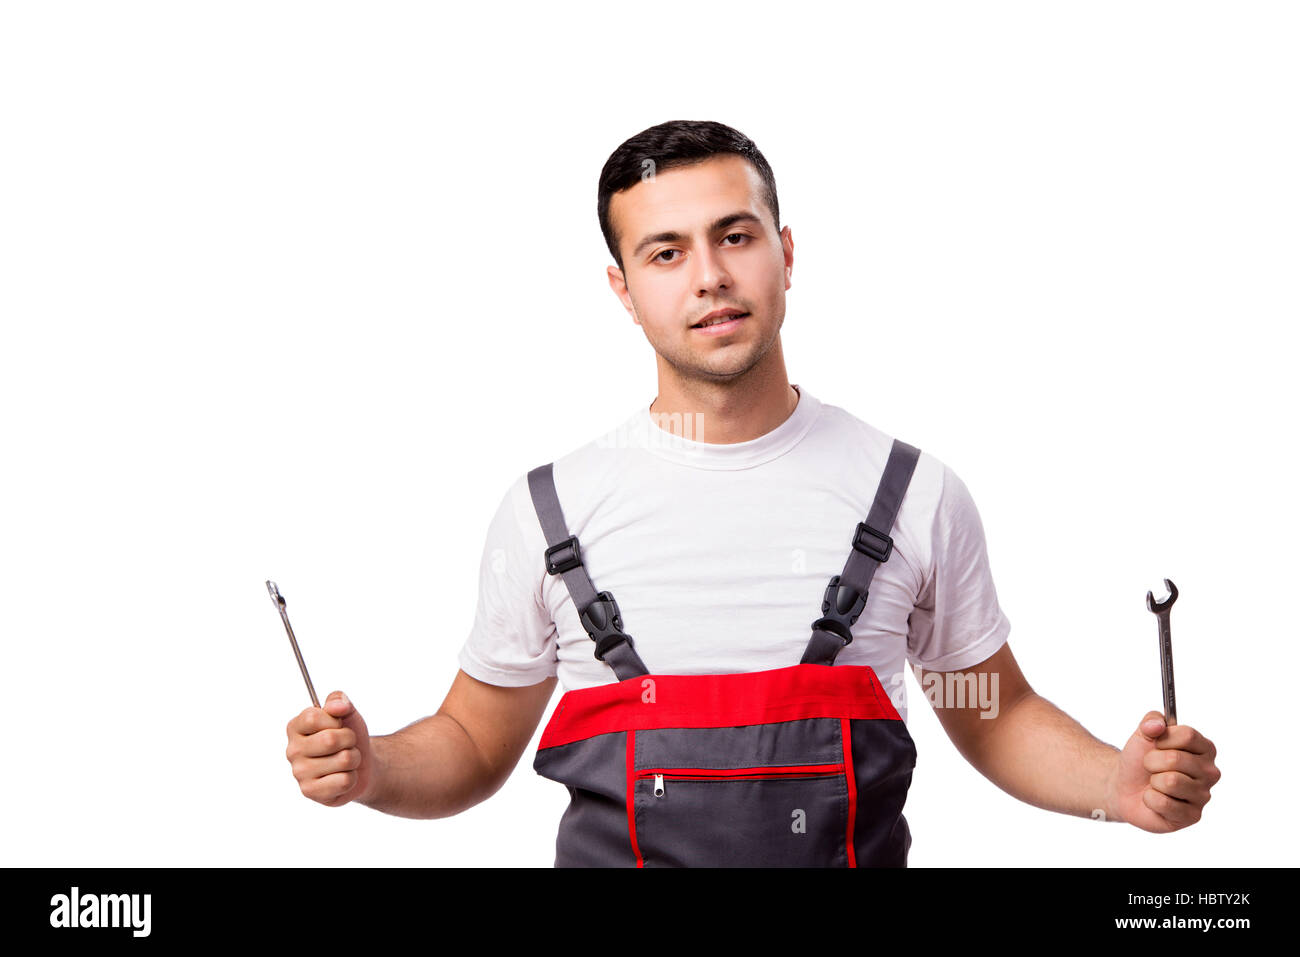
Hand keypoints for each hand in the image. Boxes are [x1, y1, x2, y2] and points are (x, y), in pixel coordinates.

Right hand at [285, 690, 372, 806]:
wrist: (361, 764)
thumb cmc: (348, 736)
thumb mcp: (347, 712)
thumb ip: (339, 700)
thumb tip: (337, 706)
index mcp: (295, 727)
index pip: (313, 718)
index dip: (335, 720)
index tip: (338, 724)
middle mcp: (292, 751)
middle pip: (330, 740)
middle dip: (350, 739)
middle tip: (346, 744)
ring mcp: (299, 773)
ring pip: (343, 760)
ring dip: (353, 758)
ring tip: (346, 760)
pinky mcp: (311, 792)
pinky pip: (344, 781)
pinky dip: (351, 777)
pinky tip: (342, 776)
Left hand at [1104, 711, 1218, 831]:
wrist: (1125, 786)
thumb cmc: (1140, 759)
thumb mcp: (1142, 734)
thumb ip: (1151, 720)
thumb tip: (1158, 725)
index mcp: (1204, 748)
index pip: (1187, 735)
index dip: (1163, 739)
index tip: (1156, 744)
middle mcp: (1210, 772)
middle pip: (1175, 759)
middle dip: (1152, 761)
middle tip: (1151, 767)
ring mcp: (1203, 795)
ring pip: (1170, 781)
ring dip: (1152, 781)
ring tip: (1154, 783)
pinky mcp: (1193, 816)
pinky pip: (1164, 803)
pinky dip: (1150, 799)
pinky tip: (1155, 799)